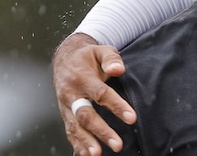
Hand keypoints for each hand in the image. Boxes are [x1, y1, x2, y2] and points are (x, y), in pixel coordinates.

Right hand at [52, 33, 135, 155]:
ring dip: (87, 142)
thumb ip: (111, 58)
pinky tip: (87, 154)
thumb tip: (119, 69)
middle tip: (117, 144)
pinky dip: (77, 144)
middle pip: (86, 115)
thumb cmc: (87, 56)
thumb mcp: (101, 50)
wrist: (64, 59)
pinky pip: (70, 131)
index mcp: (81, 77)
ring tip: (98, 153)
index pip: (101, 94)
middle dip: (101, 131)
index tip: (131, 118)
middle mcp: (71, 94)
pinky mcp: (65, 114)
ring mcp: (66, 106)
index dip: (116, 106)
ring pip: (75, 126)